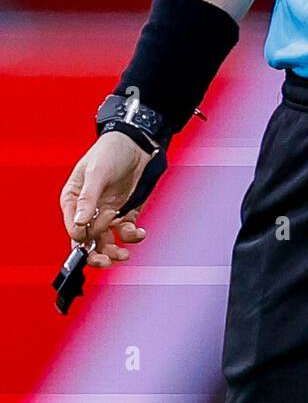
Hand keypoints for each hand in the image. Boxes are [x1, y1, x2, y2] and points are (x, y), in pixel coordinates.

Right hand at [59, 132, 152, 268]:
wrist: (137, 142)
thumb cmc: (110, 151)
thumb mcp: (96, 172)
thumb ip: (88, 198)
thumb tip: (78, 224)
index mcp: (73, 200)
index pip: (72, 228)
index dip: (81, 236)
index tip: (91, 235)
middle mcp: (89, 211)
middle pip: (88, 241)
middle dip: (95, 255)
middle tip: (106, 261)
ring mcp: (107, 213)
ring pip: (106, 242)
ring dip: (114, 251)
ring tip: (124, 254)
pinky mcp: (126, 213)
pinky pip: (126, 232)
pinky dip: (132, 236)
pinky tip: (138, 233)